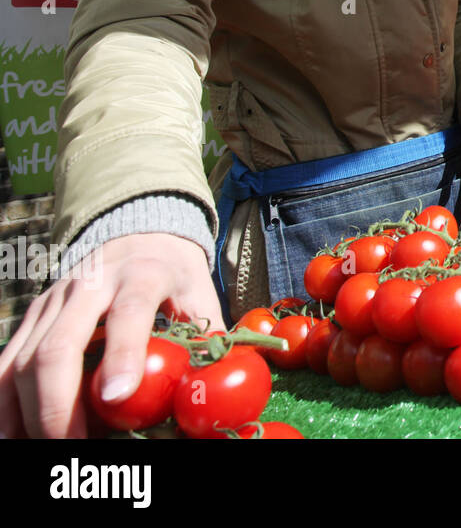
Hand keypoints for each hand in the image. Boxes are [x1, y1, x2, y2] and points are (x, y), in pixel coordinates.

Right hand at [0, 233, 222, 437]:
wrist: (140, 236)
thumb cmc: (176, 279)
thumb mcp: (201, 297)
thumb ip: (209, 339)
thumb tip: (219, 387)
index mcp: (144, 275)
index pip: (129, 313)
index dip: (122, 354)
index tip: (116, 397)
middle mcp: (92, 283)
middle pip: (61, 343)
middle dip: (60, 402)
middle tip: (72, 442)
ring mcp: (56, 298)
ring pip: (26, 355)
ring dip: (29, 408)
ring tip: (45, 444)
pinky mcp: (34, 312)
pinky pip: (8, 358)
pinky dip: (4, 399)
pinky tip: (11, 432)